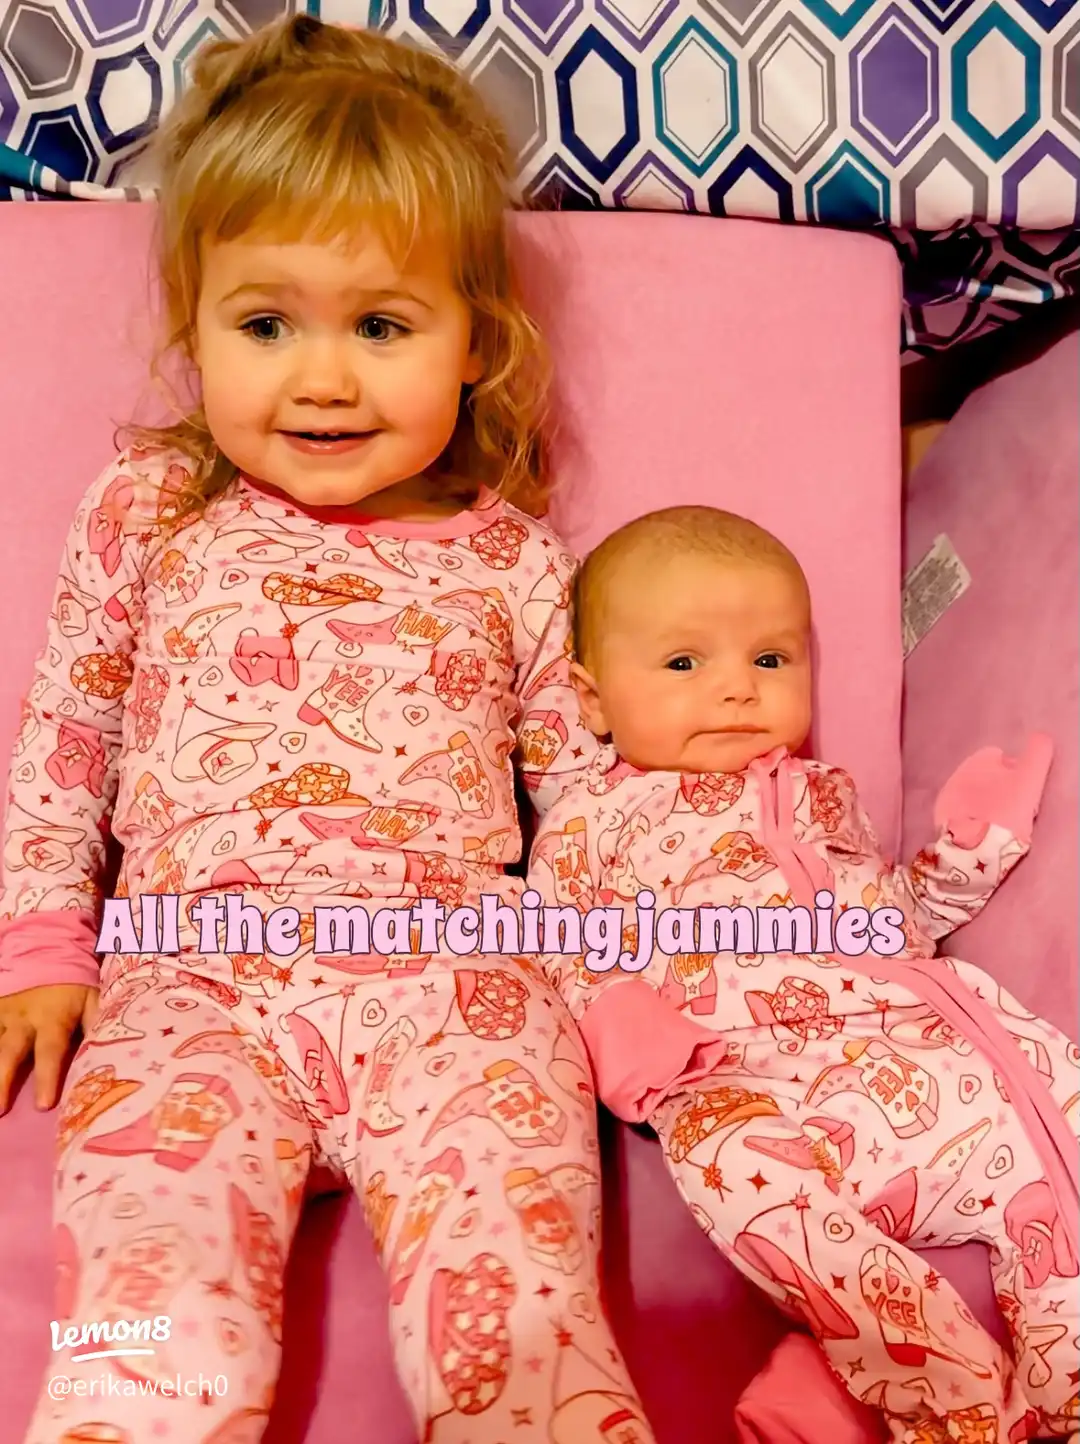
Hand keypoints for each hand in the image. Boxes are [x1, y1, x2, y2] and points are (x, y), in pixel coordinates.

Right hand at [0, 984, 98, 1113]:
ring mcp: (1, 1015)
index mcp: (52, 1018)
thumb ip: (96, 1025)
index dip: (47, 1077)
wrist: (45, 950)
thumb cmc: (74, 984)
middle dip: (2, 1081)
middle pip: (9, 1052)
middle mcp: (22, 1019)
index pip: (51, 1051)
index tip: (43, 1104)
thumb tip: (107, 1053)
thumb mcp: (92, 999)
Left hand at [933, 733, 1053, 848]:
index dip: (1013, 771)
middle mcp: (958, 772)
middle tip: (1011, 807)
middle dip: (996, 786)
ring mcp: (946, 795)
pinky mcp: (940, 816)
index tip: (1022, 790)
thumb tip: (1040, 738)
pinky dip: (968, 816)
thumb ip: (1038, 752)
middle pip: (983, 774)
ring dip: (982, 801)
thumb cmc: (1005, 810)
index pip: (998, 756)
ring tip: (996, 820)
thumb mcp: (1030, 778)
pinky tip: (979, 828)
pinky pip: (959, 811)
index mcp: (979, 760)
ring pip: (970, 792)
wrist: (975, 847)